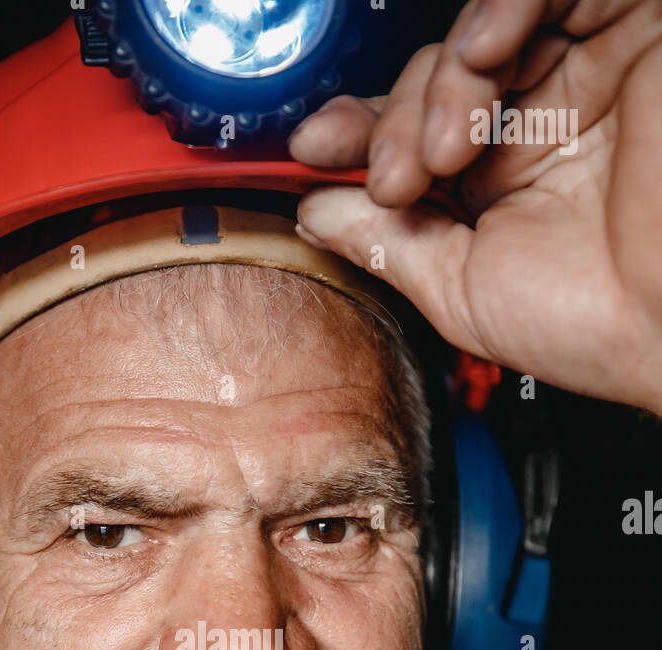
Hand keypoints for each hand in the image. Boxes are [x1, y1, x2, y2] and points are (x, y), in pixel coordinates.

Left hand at [290, 0, 661, 413]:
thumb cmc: (598, 326)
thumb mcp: (461, 290)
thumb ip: (388, 243)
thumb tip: (313, 213)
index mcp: (507, 176)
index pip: (417, 123)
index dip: (359, 128)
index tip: (312, 148)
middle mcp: (547, 117)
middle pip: (441, 71)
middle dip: (396, 121)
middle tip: (394, 179)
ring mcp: (592, 67)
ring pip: (488, 30)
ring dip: (443, 78)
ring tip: (441, 146)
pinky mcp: (639, 26)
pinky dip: (504, 8)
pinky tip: (481, 56)